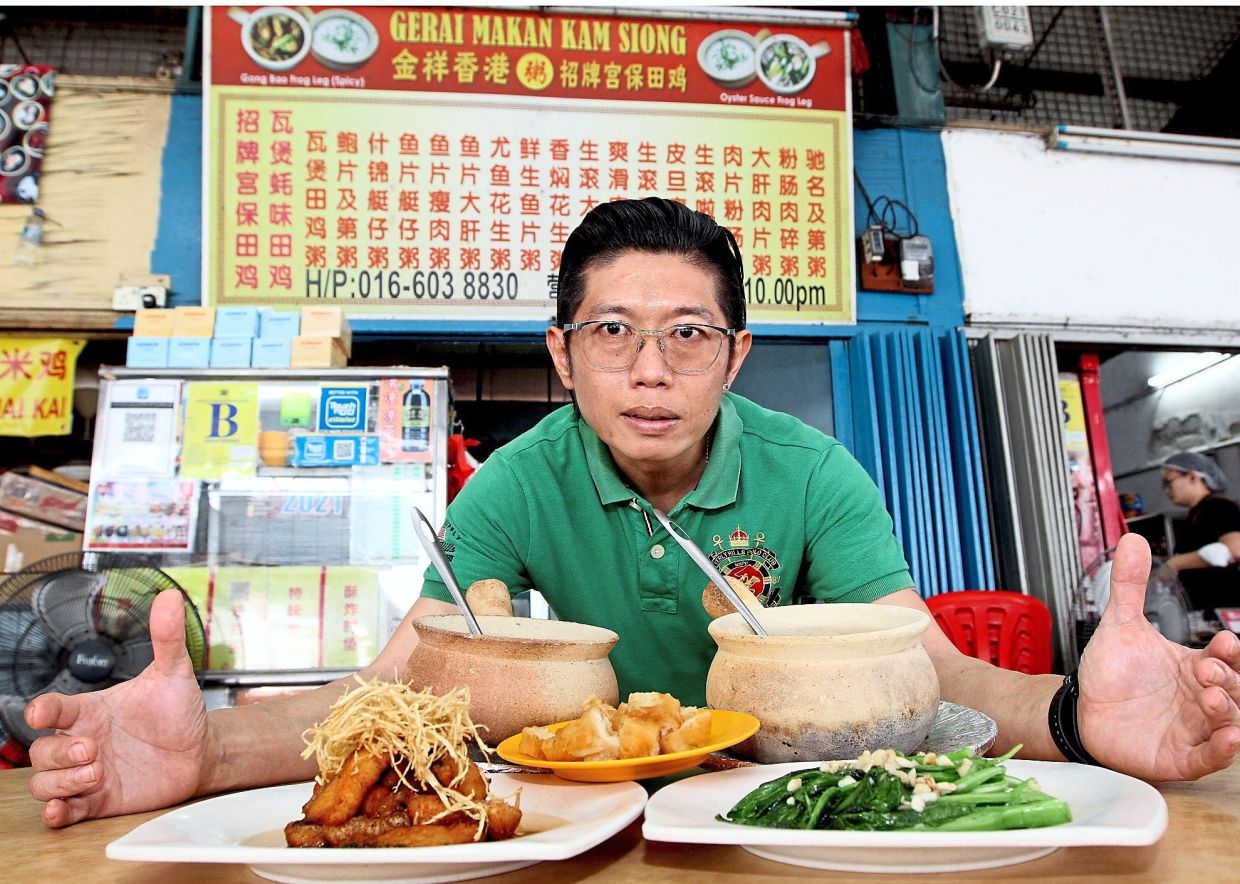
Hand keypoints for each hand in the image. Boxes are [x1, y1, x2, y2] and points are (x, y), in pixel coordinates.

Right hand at [25, 589, 210, 826]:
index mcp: (92, 710)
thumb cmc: (179, 712)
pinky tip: (62, 809)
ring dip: (60, 781)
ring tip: (96, 774)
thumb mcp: (174, 674)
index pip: (52, 708)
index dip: (42, 710)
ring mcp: (87, 771)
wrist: (201, 751)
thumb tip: (169, 598)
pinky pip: (61, 810)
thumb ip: (167, 638)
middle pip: (41, 750)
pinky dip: (56, 812)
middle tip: (95, 751)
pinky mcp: (97, 800)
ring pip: (43, 781)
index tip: (43, 713)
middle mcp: (83, 740)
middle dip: (60, 753)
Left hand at [1078, 534, 1239, 779]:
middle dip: (1228, 680)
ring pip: (1228, 722)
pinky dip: (1222, 750)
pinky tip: (1228, 738)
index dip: (1229, 651)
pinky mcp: (1180, 756)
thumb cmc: (1109, 672)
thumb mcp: (1120, 625)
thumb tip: (1133, 541)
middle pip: (1233, 689)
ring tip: (1213, 698)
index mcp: (1194, 666)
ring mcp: (1193, 728)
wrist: (1080, 709)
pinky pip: (1210, 757)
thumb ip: (1129, 586)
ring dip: (1229, 711)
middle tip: (1210, 671)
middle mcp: (1200, 698)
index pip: (1226, 657)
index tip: (1224, 641)